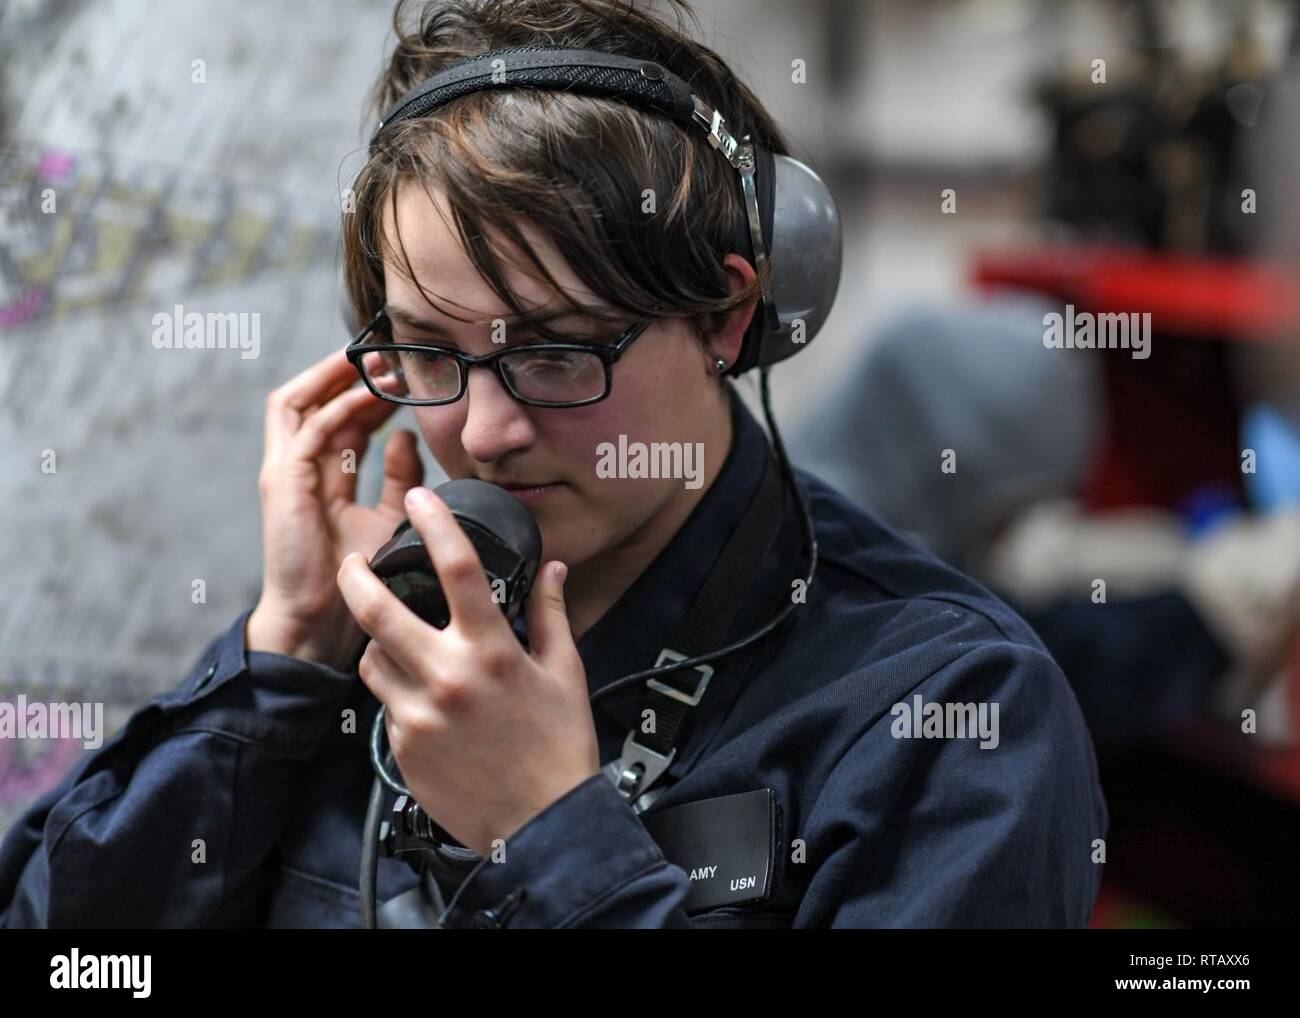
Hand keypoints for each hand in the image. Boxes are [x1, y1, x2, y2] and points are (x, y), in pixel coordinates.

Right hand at [247, 349, 423, 670]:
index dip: (369, 392)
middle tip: (392, 355)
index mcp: (322, 476)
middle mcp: (298, 467)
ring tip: (376, 359)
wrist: (324, 621)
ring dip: (337, 377)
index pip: (340, 418)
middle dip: (352, 374)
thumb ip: (398, 478)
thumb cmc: (358, 577)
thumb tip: (406, 437)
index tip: (405, 374)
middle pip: (317, 401)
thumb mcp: (390, 517)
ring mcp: (285, 470)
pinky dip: (338, 405)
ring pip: (300, 402)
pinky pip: (308, 427)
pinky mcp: (281, 478)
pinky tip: (370, 394)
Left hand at [336, 486, 599, 856]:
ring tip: (401, 645)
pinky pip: (385, 705)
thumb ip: (550, 615)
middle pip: (379, 610)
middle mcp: (447, 678)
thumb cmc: (558, 748)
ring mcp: (418, 715)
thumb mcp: (564, 673)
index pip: (457, 569)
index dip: (434, 524)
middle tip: (351, 561)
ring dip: (380, 645)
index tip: (418, 498)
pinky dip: (397, 692)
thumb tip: (550, 571)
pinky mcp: (401, 748)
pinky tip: (425, 701)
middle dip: (356, 577)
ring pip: (373, 660)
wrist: (540, 825)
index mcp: (491, 651)